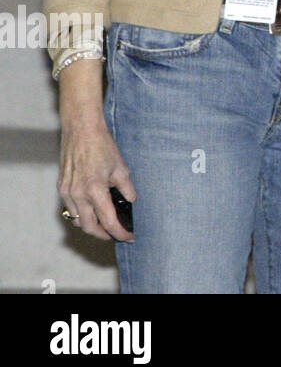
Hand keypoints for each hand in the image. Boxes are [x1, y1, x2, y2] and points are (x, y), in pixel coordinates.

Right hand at [57, 60, 134, 241]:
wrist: (81, 129)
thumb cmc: (102, 145)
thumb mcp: (120, 166)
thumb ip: (126, 187)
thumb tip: (132, 201)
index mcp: (94, 189)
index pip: (108, 221)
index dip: (119, 232)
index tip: (129, 237)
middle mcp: (77, 194)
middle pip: (89, 226)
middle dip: (104, 234)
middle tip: (117, 234)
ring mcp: (67, 192)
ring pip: (78, 219)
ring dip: (92, 225)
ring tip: (106, 223)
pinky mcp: (62, 187)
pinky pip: (71, 208)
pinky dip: (82, 213)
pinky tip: (93, 208)